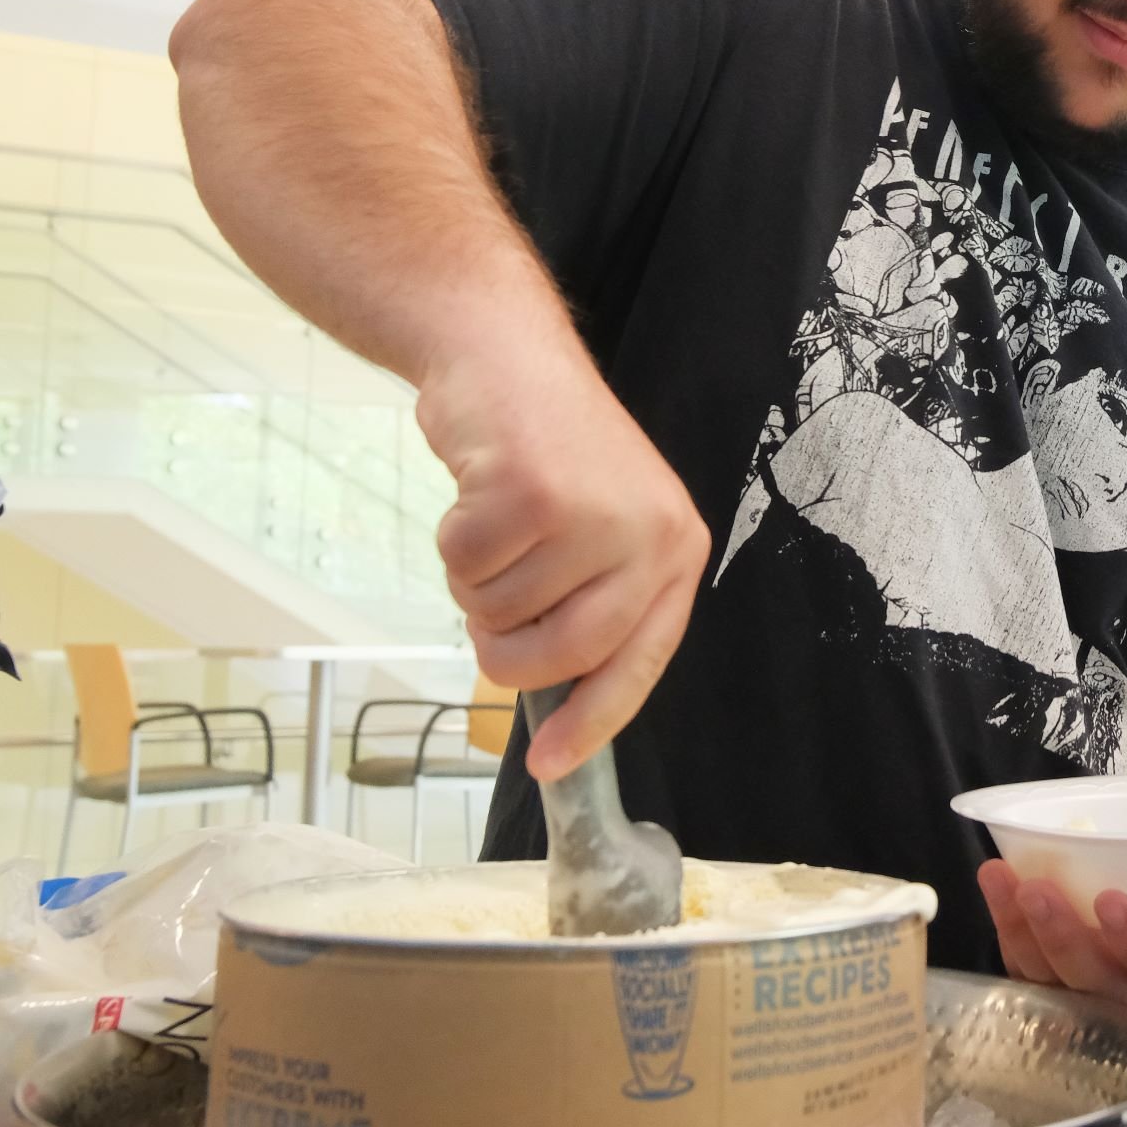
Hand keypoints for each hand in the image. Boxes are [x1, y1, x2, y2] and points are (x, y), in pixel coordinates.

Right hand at [418, 324, 711, 782]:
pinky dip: (451, 544)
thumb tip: (562, 719)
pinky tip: (476, 494)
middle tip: (492, 605)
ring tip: (496, 525)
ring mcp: (593, 512)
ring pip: (503, 614)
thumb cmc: (547, 456)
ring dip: (476, 585)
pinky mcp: (531, 492)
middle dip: (508, 651)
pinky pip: (465, 568)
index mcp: (675, 551)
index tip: (552, 766)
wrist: (506, 361)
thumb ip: (595, 607)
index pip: (641, 661)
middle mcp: (649, 534)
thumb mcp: (603, 530)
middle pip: (565, 654)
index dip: (594, 722)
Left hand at [977, 820, 1126, 1016]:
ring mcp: (1096, 1000)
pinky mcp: (1060, 990)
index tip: (1109, 899)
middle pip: (1097, 983)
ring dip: (1023, 934)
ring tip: (1001, 879)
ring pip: (1053, 981)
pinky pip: (1028, 973)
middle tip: (1035, 887)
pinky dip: (1008, 934)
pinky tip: (994, 888)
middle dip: (1063, 939)